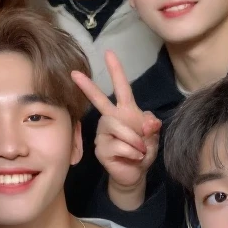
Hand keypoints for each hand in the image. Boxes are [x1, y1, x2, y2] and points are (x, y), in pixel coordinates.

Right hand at [71, 50, 160, 208]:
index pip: (121, 88)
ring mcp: (103, 134)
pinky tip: (134, 158)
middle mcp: (111, 119)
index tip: (109, 53)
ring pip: (117, 127)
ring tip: (141, 151)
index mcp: (125, 112)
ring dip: (134, 140)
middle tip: (74, 74)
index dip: (116, 70)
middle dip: (88, 87)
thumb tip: (149, 122)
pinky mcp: (100, 149)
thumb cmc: (143, 152)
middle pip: (100, 101)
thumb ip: (152, 127)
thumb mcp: (153, 137)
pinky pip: (119, 146)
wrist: (136, 174)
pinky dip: (132, 153)